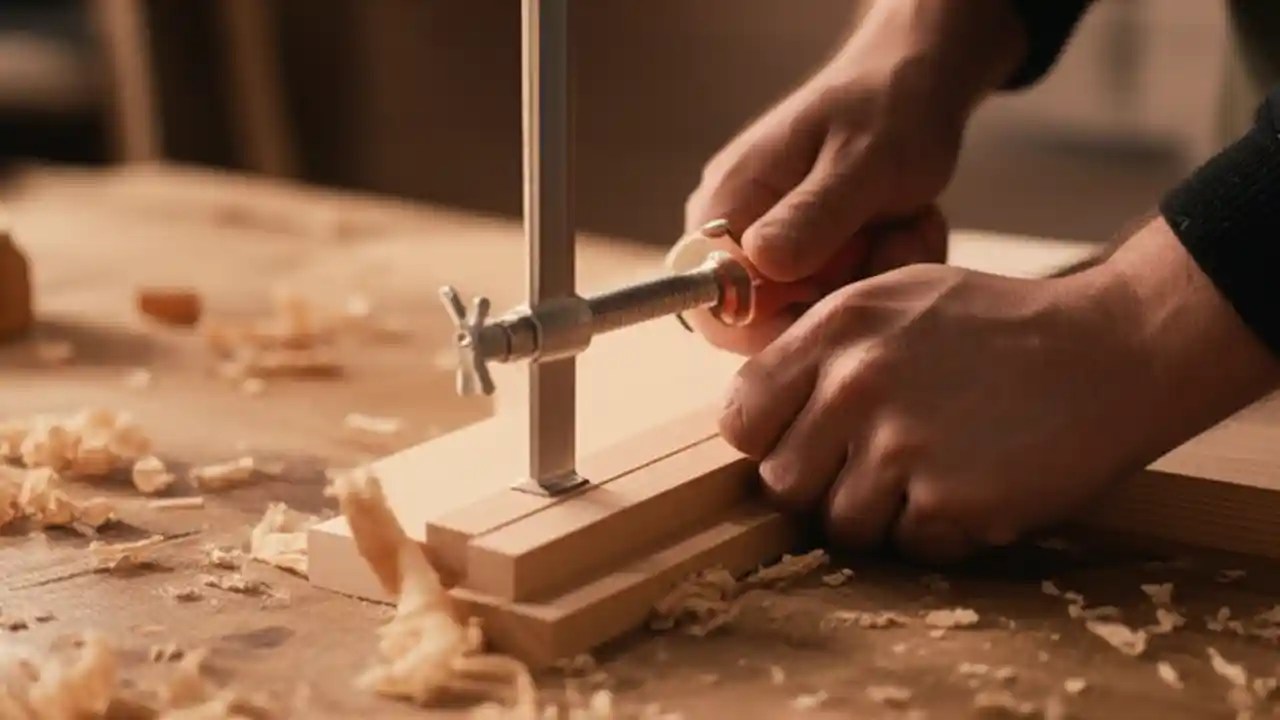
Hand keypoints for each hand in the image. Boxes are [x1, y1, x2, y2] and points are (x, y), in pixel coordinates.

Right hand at [684, 0, 1026, 354]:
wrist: (913, 81)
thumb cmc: (887, 109)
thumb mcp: (861, 163)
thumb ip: (812, 216)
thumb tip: (759, 266)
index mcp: (726, 203)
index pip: (712, 302)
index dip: (773, 321)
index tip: (840, 296)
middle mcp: (733, 229)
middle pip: (765, 317)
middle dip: (840, 295)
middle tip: (894, 242)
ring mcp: (768, 241)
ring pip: (810, 308)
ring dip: (871, 279)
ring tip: (906, 226)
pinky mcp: (803, 251)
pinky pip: (834, 293)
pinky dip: (878, 272)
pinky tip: (903, 229)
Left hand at [719, 220, 1279, 561]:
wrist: (1110, 348)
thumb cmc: (997, 326)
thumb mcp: (896, 300)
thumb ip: (821, 348)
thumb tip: (759, 411)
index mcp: (837, 330)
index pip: (742, 417)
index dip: (766, 441)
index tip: (800, 444)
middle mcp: (858, 384)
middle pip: (784, 484)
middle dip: (822, 486)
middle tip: (875, 467)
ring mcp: (904, 445)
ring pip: (843, 526)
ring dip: (882, 516)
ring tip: (932, 473)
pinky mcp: (952, 500)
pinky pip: (910, 547)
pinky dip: (937, 533)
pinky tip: (971, 487)